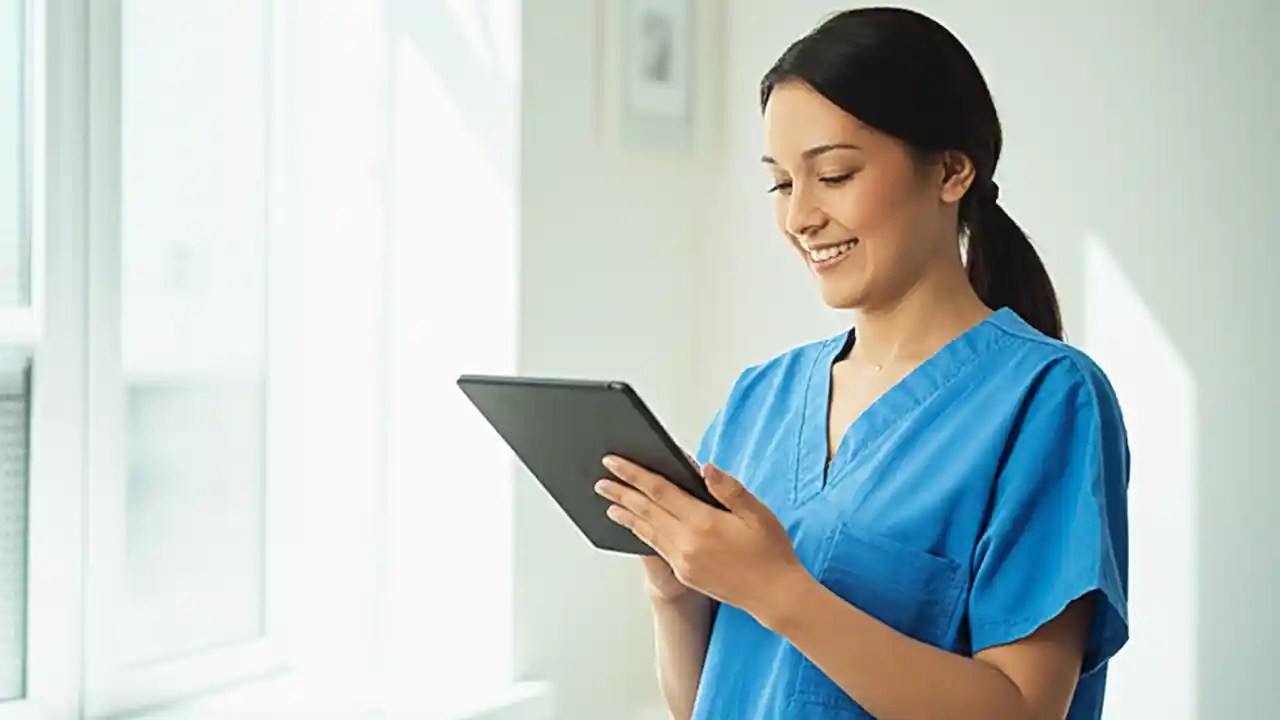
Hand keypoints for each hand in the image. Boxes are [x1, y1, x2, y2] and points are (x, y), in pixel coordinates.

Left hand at [595, 454, 806, 618]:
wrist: (774, 595)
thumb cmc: (770, 551)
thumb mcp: (757, 513)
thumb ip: (728, 489)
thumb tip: (704, 467)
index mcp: (703, 522)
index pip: (659, 490)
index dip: (634, 474)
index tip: (614, 461)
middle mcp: (687, 543)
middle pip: (645, 511)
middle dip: (620, 493)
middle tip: (600, 481)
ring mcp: (683, 561)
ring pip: (646, 531)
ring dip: (626, 515)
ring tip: (609, 504)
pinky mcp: (684, 573)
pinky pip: (656, 548)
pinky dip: (642, 533)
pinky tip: (636, 527)